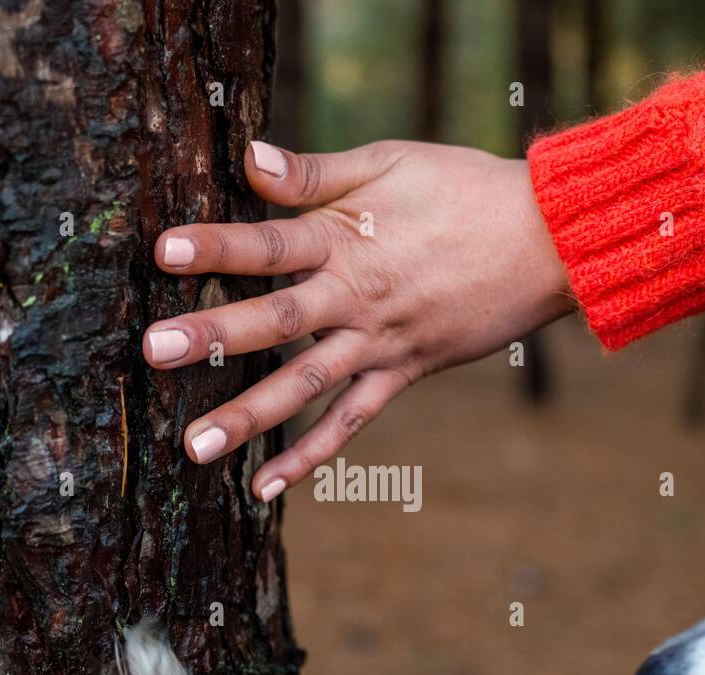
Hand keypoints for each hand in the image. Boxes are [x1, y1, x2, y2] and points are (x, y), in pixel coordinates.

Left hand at [144, 140, 573, 500]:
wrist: (548, 240)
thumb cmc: (465, 189)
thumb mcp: (391, 163)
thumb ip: (315, 172)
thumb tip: (246, 157)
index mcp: (349, 239)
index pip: (271, 241)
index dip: (217, 245)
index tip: (162, 253)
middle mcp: (358, 297)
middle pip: (279, 319)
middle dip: (215, 335)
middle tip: (155, 352)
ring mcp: (382, 343)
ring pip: (308, 383)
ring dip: (251, 416)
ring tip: (194, 448)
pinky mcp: (405, 373)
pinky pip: (353, 421)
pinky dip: (313, 455)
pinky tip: (266, 487)